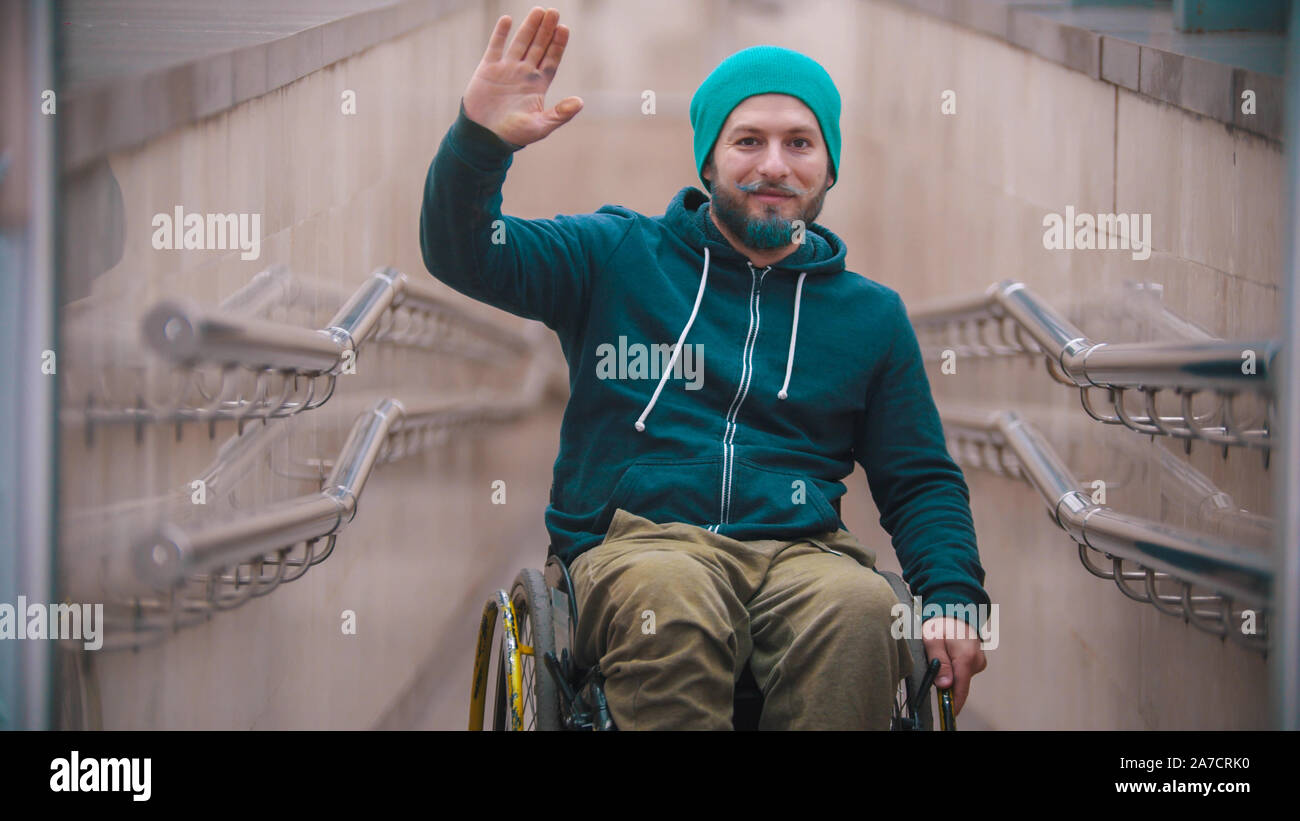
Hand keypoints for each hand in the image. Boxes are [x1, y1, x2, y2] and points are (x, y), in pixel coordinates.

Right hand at [463, 7, 582, 147]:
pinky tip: (507, 20)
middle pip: (538, 47)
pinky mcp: (488, 69)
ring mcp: (506, 69)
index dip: (558, 45)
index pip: (551, 60)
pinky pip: (495, 47)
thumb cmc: (514, 134)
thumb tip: (580, 103)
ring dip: (529, 27)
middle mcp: (524, 74)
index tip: (564, 28)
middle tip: (554, 12)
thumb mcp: (540, 126)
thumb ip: (560, 113)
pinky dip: (500, 34)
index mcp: (538, 86)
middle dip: (546, 30)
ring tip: (538, 11)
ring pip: (520, 43)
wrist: (484, 136)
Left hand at [921, 616, 986, 717]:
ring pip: (961, 678)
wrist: (954, 610)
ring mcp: (979, 661)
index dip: (953, 703)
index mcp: (967, 657)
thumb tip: (945, 686)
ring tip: (938, 657)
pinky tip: (947, 656)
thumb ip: (939, 663)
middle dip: (945, 685)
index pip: (961, 688)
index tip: (946, 713)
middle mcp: (977, 661)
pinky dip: (954, 669)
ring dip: (949, 675)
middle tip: (931, 670)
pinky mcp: (977, 661)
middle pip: (960, 685)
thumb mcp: (932, 640)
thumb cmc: (941, 623)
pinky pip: (964, 672)